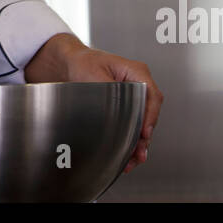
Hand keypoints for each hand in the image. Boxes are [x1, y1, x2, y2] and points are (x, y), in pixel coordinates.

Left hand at [26, 33, 162, 173]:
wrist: (71, 62)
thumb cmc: (83, 63)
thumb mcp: (94, 75)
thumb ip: (110, 93)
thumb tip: (119, 113)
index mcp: (136, 72)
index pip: (152, 97)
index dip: (150, 117)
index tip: (145, 134)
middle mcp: (138, 83)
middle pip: (149, 113)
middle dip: (144, 136)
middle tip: (138, 153)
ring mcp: (134, 95)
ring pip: (143, 122)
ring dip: (138, 142)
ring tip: (132, 159)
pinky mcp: (127, 105)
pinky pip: (134, 123)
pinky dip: (131, 138)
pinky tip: (127, 152)